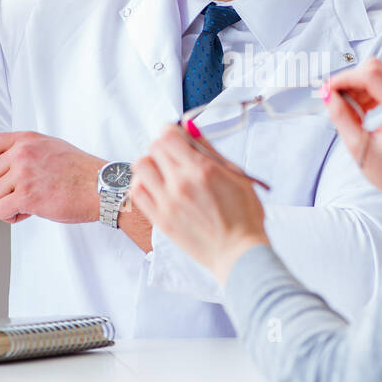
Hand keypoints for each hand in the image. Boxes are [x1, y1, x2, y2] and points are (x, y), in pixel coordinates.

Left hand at [0, 131, 103, 224]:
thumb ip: (25, 151)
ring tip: (32, 201)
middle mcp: (22, 154)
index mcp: (26, 140)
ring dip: (10, 203)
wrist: (100, 186)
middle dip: (2, 188)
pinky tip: (28, 212)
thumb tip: (4, 163)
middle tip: (23, 191)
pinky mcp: (27, 196)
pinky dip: (12, 216)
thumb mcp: (50, 147)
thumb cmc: (80, 171)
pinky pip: (2, 211)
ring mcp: (24, 175)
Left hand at [130, 125, 268, 282]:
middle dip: (163, 147)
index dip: (172, 132)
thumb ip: (210, 149)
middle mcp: (181, 184)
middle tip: (174, 157)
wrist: (239, 253)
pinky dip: (143, 184)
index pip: (168, 135)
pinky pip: (136, 191)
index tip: (177, 138)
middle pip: (153, 148)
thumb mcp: (236, 175)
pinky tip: (157, 188)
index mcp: (202, 170)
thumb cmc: (244, 216)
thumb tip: (190, 128)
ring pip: (140, 167)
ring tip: (163, 173)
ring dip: (150, 164)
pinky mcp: (160, 219)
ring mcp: (168, 203)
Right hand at [321, 57, 381, 209]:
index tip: (328, 88)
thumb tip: (327, 95)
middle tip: (336, 99)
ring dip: (359, 87)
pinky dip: (369, 92)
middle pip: (376, 69)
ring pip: (380, 74)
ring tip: (349, 110)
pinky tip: (361, 110)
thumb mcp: (359, 148)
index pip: (371, 75)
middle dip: (351, 80)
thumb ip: (342, 117)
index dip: (345, 78)